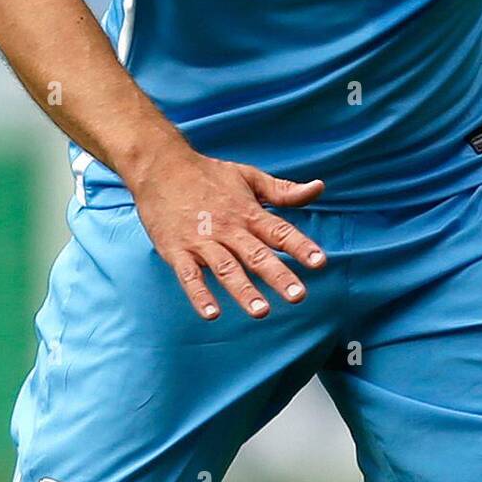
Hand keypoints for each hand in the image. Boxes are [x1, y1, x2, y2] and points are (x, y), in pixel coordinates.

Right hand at [129, 142, 326, 320]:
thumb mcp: (249, 176)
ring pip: (226, 269)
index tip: (320, 263)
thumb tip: (319, 188)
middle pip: (256, 254)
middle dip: (278, 275)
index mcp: (247, 212)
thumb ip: (283, 190)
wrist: (162, 167)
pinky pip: (190, 276)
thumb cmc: (209, 174)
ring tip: (261, 312)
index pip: (279, 231)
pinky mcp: (177, 251)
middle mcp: (228, 228)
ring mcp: (202, 241)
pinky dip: (200, 295)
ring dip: (243, 291)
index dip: (300, 246)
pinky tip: (212, 314)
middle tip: (298, 296)